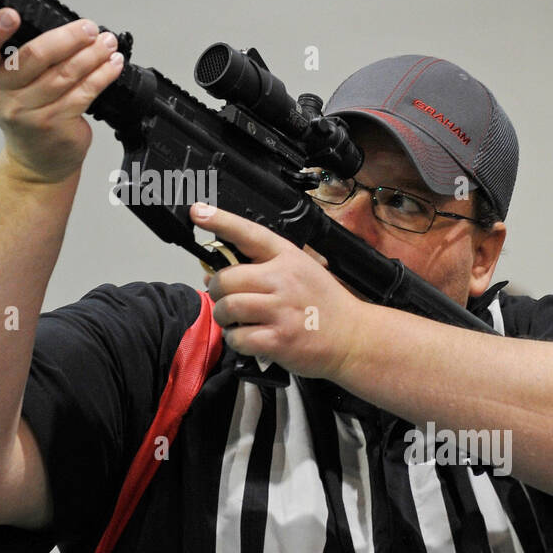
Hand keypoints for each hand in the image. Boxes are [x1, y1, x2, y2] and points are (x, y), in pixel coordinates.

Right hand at [0, 9, 124, 183]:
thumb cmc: (27, 111)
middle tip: (88, 28)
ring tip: (107, 42)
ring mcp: (28, 112)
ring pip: (65, 74)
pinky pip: (83, 93)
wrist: (37, 159)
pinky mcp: (54, 124)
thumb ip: (24, 54)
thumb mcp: (11, 83)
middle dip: (68, 37)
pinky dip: (102, 75)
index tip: (11, 14)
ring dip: (92, 54)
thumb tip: (67, 24)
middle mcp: (2, 95)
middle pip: (34, 57)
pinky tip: (112, 65)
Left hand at [191, 202, 362, 380]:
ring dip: (224, 317)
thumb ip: (262, 267)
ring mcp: (281, 309)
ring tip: (237, 321)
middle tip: (227, 300)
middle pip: (227, 278)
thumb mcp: (301, 270)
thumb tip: (214, 274)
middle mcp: (283, 279)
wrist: (354, 337)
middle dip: (218, 292)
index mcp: (287, 257)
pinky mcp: (278, 339)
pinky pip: (237, 337)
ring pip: (227, 307)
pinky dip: (236, 340)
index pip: (249, 233)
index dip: (220, 220)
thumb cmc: (324, 305)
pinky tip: (249, 338)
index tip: (198, 212)